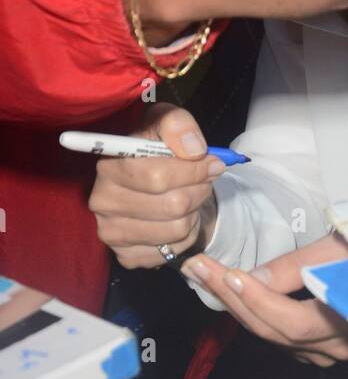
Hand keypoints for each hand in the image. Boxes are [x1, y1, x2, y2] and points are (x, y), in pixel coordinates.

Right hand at [89, 105, 222, 268]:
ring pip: (177, 229)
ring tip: (191, 196)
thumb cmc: (159, 148)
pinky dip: (187, 234)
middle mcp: (102, 202)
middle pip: (172, 205)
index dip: (194, 170)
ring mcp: (111, 233)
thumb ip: (179, 125)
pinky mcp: (126, 256)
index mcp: (109, 165)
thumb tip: (194, 150)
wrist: (155, 181)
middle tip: (205, 180)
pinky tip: (180, 217)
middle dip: (199, 190)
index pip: (158, 177)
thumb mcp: (168, 122)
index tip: (213, 163)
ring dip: (195, 211)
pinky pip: (173, 250)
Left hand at [182, 235, 347, 364]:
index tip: (226, 272)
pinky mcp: (324, 346)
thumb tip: (253, 277)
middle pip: (274, 331)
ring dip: (236, 305)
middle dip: (232, 298)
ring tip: (205, 275)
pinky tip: (233, 293)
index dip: (257, 299)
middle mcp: (341, 345)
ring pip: (273, 337)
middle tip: (197, 268)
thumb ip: (299, 266)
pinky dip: (254, 313)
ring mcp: (332, 351)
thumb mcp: (345, 245)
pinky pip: (281, 338)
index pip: (291, 321)